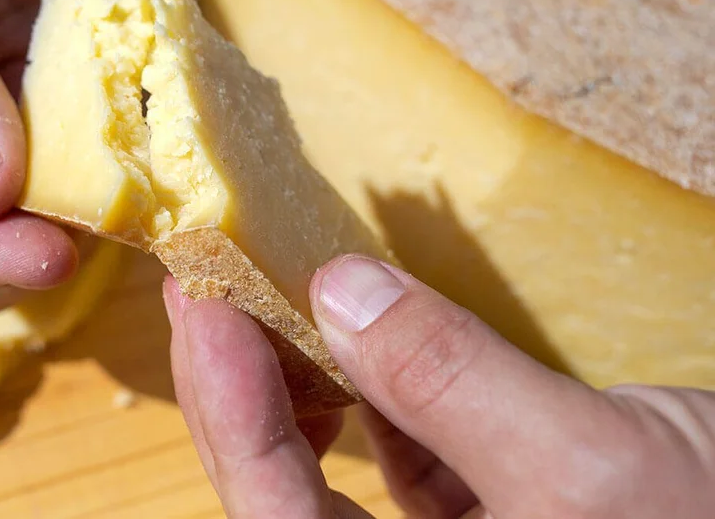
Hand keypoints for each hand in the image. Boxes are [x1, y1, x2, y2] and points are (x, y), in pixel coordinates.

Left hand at [163, 257, 714, 517]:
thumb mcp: (587, 466)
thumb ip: (450, 381)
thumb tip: (338, 292)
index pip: (274, 510)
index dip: (223, 405)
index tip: (197, 301)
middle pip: (283, 495)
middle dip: (237, 391)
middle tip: (208, 289)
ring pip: (329, 479)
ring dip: (293, 390)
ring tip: (266, 310)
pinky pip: (401, 462)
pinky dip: (373, 396)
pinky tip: (357, 345)